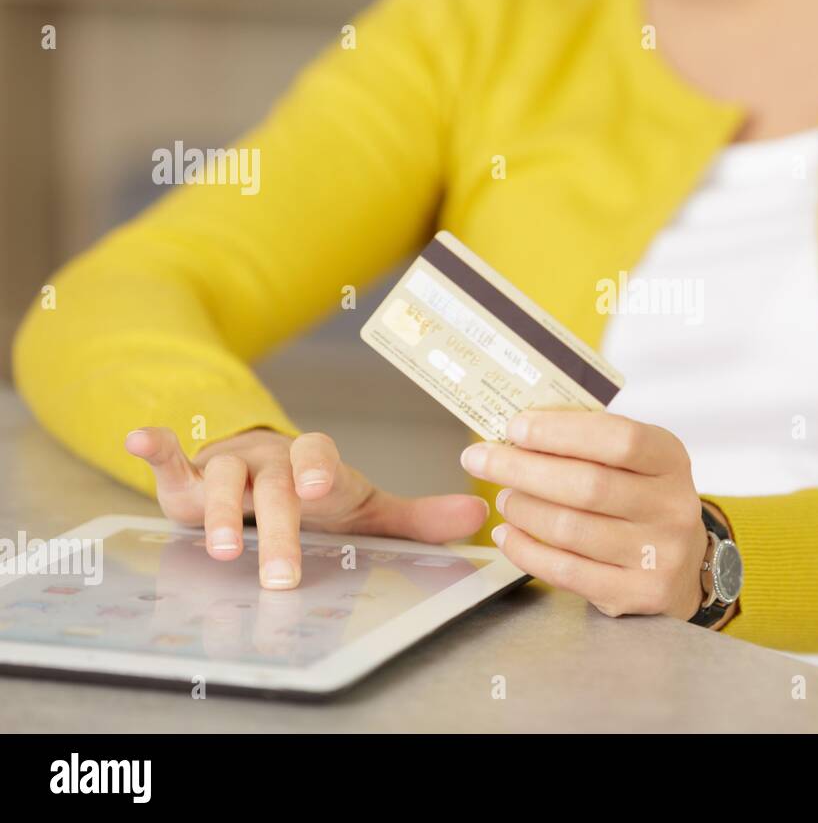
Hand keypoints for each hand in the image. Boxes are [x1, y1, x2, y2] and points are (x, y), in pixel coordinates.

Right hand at [125, 427, 486, 588]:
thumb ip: (416, 518)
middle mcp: (273, 461)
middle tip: (279, 576)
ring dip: (217, 512)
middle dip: (276, 530)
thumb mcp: (365, 508)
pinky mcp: (190, 476)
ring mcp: (230, 465)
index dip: (320, 468)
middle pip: (273, 487)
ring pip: (220, 480)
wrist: (271, 469)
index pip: (321, 457)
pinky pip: (172, 459)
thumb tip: (478, 517)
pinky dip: (157, 448)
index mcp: (317, 464)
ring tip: (221, 550)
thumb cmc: (320, 496)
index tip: (321, 488)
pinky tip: (141, 439)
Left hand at [460, 410, 712, 620]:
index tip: (515, 428)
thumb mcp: (633, 460)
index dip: (561, 431)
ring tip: (505, 498)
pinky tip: (507, 534)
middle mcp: (672, 507)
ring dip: (523, 509)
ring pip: (571, 529)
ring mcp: (658, 555)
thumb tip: (522, 427)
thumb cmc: (640, 497)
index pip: (619, 439)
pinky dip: (526, 551)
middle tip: (482, 459)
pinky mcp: (635, 594)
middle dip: (523, 469)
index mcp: (671, 459)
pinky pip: (566, 571)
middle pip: (588, 485)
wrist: (682, 564)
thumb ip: (588, 440)